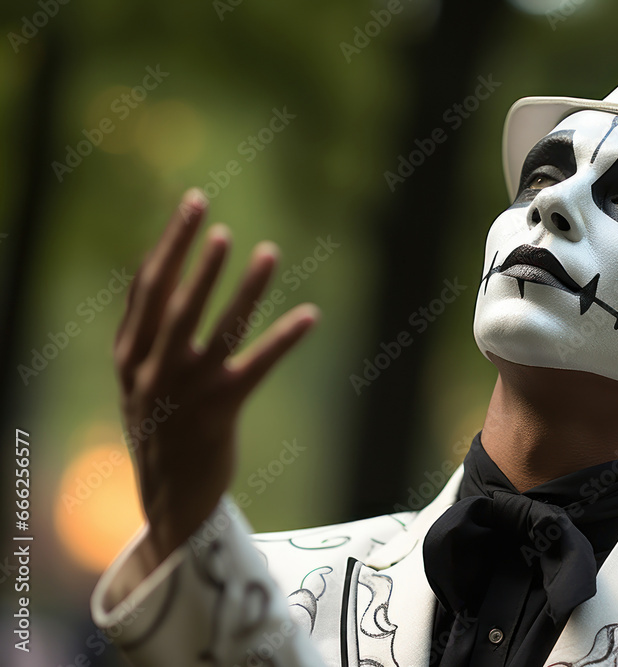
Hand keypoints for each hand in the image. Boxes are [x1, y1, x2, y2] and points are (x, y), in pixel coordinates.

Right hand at [114, 189, 318, 563]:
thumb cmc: (161, 427)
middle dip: (198, 257)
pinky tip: (310, 316)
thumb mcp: (140, 379)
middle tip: (221, 220)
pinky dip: (284, 338)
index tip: (194, 204)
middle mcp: (152, 371)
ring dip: (245, 289)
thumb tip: (170, 270)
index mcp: (129, 357)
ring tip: (268, 253)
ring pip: (219, 329)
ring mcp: (186, 392)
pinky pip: (257, 366)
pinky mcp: (220, 411)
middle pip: (176, 302)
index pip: (148, 288)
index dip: (171, 243)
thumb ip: (148, 332)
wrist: (169, 499)